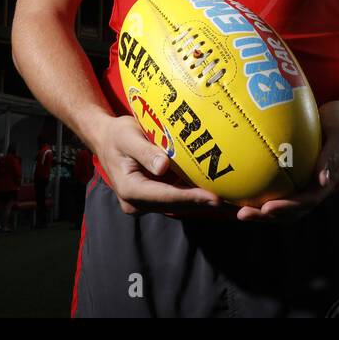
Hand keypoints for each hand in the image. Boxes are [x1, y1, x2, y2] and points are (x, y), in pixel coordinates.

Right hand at [95, 115, 223, 215]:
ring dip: (203, 204)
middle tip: (233, 204)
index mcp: (130, 189)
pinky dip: (195, 196)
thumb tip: (163, 167)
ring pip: (178, 205)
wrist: (105, 139)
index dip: (191, 198)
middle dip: (203, 205)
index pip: (166, 196)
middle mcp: (137, 202)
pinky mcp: (153, 197)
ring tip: (232, 204)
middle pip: (175, 205)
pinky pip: (176, 198)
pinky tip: (218, 195)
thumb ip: (145, 151)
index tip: (215, 198)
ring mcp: (145, 203)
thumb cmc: (117, 134)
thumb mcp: (127, 136)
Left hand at [234, 99, 338, 221]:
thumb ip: (331, 156)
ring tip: (236, 209)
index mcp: (326, 182)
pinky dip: (259, 192)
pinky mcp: (294, 176)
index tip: (267, 209)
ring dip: (260, 210)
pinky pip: (276, 187)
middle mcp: (314, 187)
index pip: (306, 201)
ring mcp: (304, 183)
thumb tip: (321, 180)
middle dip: (266, 216)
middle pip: (290, 210)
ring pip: (281, 203)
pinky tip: (239, 187)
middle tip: (243, 214)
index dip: (287, 208)